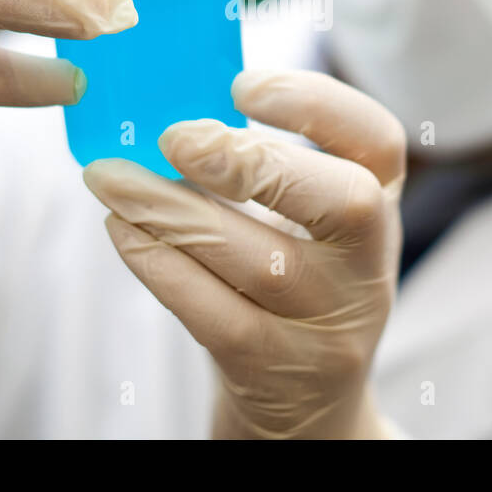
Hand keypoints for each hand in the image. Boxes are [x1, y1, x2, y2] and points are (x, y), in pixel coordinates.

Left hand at [84, 69, 405, 438]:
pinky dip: (158, 263)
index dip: (317, 102)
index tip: (243, 84)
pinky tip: (121, 227)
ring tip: (108, 175)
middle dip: (254, 162)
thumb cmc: (294, 284)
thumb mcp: (310, 221)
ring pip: (259, 262)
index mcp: (382, 203)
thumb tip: (173, 104)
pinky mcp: (275, 369)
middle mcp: (370, 265)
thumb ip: (268, 165)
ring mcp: (329, 324)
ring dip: (171, 209)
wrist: (306, 408)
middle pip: (344, 204)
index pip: (379, 141)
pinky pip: (212, 312)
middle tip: (174, 136)